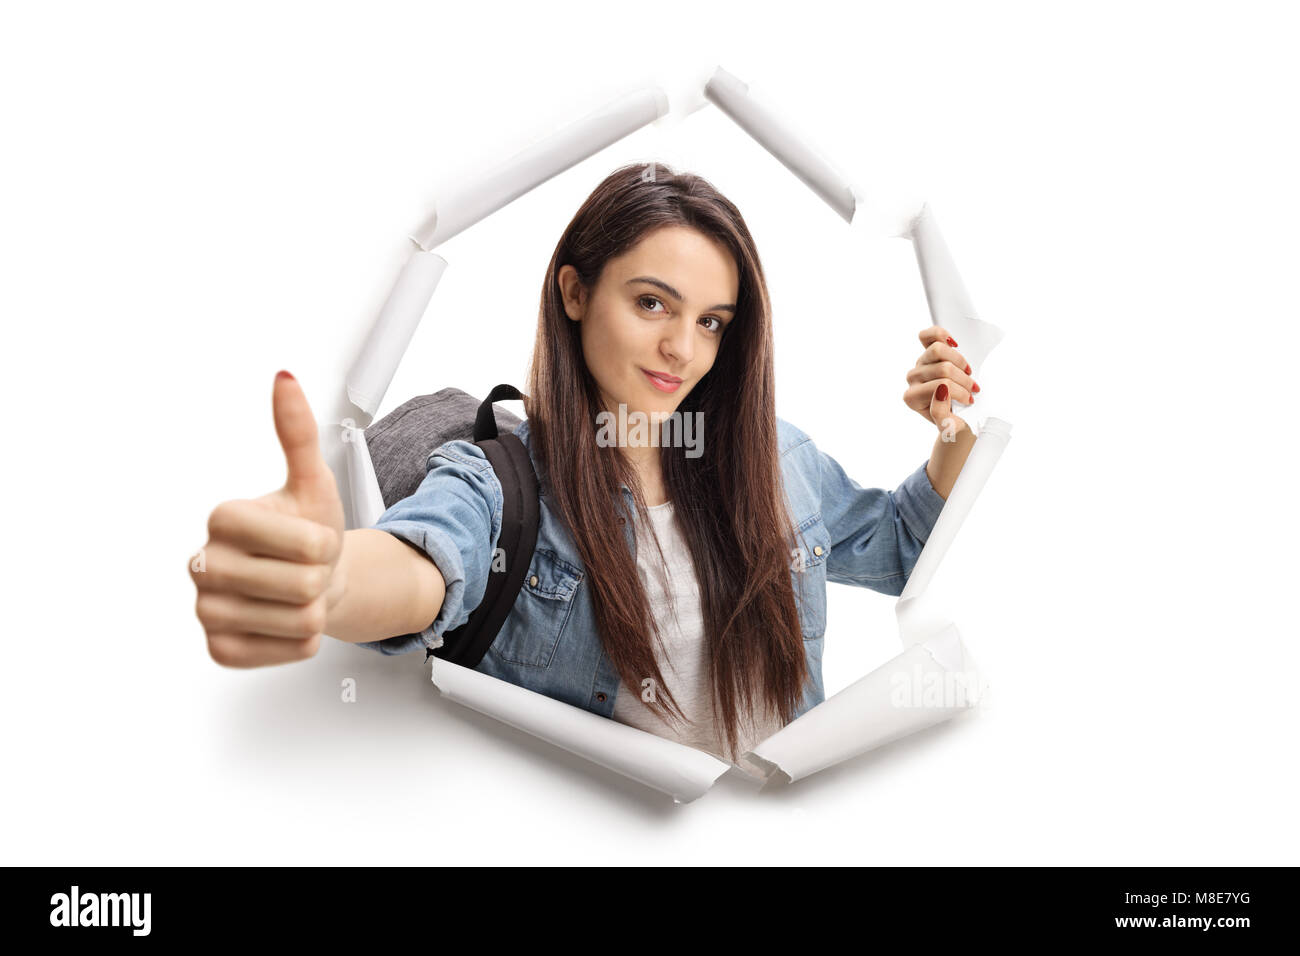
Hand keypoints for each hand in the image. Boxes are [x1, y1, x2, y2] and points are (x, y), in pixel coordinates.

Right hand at [191, 370, 346, 666]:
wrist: (312, 582)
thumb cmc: (309, 532)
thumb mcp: (313, 482)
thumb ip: (298, 432)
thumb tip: (284, 379)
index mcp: (222, 517)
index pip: (305, 544)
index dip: (324, 543)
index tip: (311, 537)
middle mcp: (202, 563)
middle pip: (304, 584)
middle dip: (322, 577)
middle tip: (306, 569)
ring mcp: (205, 610)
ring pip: (300, 620)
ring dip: (315, 608)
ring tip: (298, 593)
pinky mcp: (218, 649)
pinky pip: (288, 651)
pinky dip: (303, 640)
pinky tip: (286, 620)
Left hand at [903, 326, 979, 434]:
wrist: (954, 418)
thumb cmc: (953, 422)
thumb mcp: (950, 428)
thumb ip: (942, 415)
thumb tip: (941, 391)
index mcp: (912, 398)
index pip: (941, 385)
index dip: (959, 392)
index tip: (969, 400)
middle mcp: (913, 380)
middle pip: (943, 368)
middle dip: (963, 380)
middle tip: (971, 390)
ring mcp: (919, 364)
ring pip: (938, 350)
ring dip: (960, 363)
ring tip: (967, 374)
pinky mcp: (927, 353)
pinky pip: (928, 336)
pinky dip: (943, 336)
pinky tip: (954, 345)